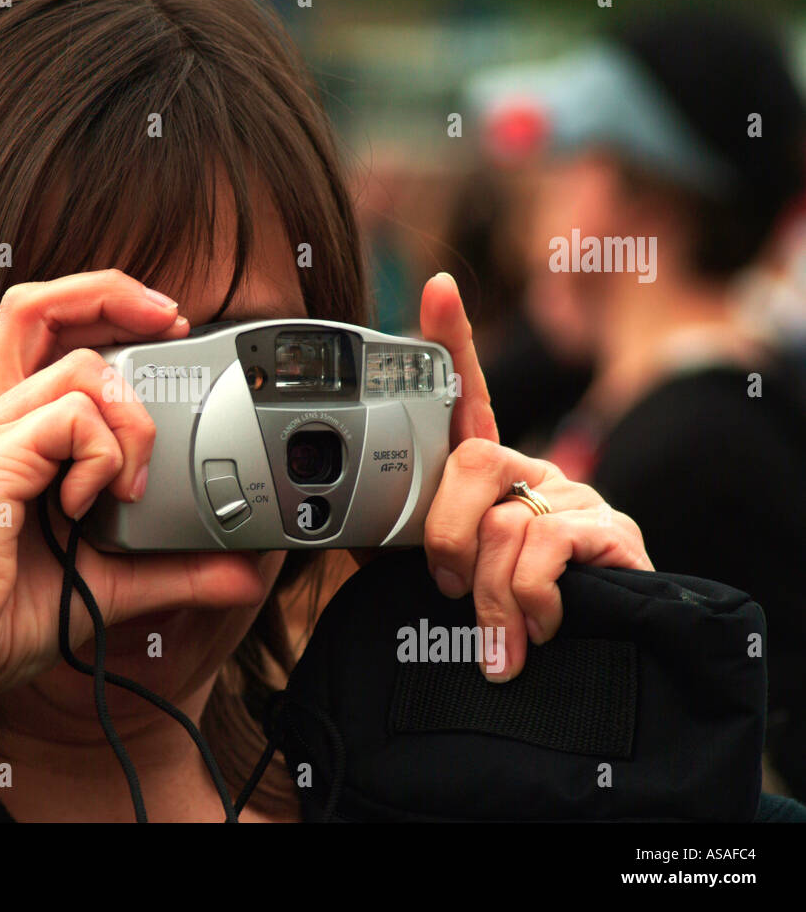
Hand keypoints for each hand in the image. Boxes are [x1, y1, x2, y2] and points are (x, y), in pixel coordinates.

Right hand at [0, 270, 272, 704]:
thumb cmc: (1, 613)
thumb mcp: (110, 580)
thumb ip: (175, 569)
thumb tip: (246, 573)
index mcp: (6, 430)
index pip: (43, 329)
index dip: (104, 308)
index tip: (166, 328)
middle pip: (36, 305)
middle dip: (113, 294)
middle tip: (173, 322)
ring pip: (81, 367)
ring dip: (130, 421)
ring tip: (125, 486)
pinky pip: (71, 417)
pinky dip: (101, 456)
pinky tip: (88, 505)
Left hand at [419, 272, 651, 679]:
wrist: (593, 656)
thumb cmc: (502, 612)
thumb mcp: (441, 570)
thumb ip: (400, 540)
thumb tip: (335, 529)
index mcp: (487, 474)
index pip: (467, 396)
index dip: (451, 341)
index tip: (437, 290)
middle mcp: (531, 471)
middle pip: (473, 461)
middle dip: (446, 534)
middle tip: (448, 586)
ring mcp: (574, 498)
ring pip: (505, 520)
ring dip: (489, 590)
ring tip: (495, 634)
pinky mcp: (612, 535)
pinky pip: (548, 552)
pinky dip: (529, 598)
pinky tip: (538, 625)